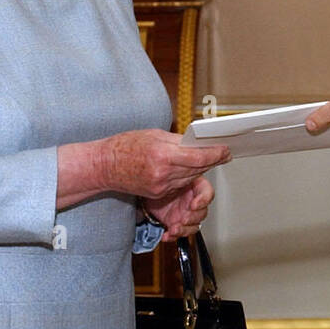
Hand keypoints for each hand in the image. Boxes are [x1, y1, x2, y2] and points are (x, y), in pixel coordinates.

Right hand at [101, 128, 227, 200]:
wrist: (104, 166)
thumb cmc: (124, 146)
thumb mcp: (154, 135)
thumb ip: (178, 141)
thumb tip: (198, 142)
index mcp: (162, 155)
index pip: (198, 157)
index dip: (216, 154)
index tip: (225, 150)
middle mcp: (163, 174)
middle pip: (197, 168)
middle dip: (211, 160)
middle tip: (223, 152)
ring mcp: (160, 186)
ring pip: (190, 177)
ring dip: (201, 168)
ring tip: (209, 158)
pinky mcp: (157, 194)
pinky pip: (179, 184)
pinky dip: (187, 176)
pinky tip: (191, 168)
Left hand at [146, 176, 214, 240]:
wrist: (146, 191)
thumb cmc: (159, 179)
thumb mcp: (170, 173)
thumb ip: (179, 172)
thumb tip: (186, 162)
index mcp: (195, 187)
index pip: (207, 193)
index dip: (203, 200)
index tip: (194, 205)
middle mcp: (192, 201)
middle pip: (202, 213)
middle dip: (192, 218)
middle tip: (183, 219)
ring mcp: (185, 213)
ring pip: (194, 226)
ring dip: (184, 230)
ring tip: (174, 229)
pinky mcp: (176, 223)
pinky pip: (179, 234)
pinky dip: (172, 236)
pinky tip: (166, 234)